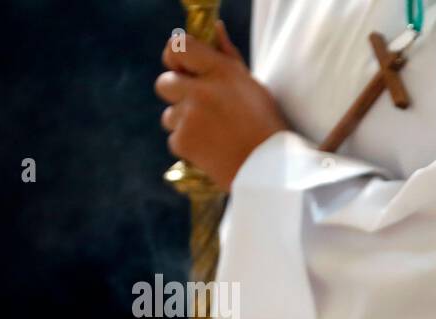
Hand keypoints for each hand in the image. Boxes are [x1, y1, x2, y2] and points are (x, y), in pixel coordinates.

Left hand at [156, 21, 288, 189]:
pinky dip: (189, 145)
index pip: (179, 47)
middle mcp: (201, 90)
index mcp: (221, 71)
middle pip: (164, 82)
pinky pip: (175, 139)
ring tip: (214, 135)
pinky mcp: (183, 141)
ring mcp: (189, 116)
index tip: (182, 68)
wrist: (271, 171)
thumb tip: (216, 29)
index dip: (175, 57)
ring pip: (169, 115)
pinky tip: (212, 150)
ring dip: (185, 123)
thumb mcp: (253, 86)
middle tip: (198, 108)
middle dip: (176, 94)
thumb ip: (229, 57)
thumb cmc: (266, 126)